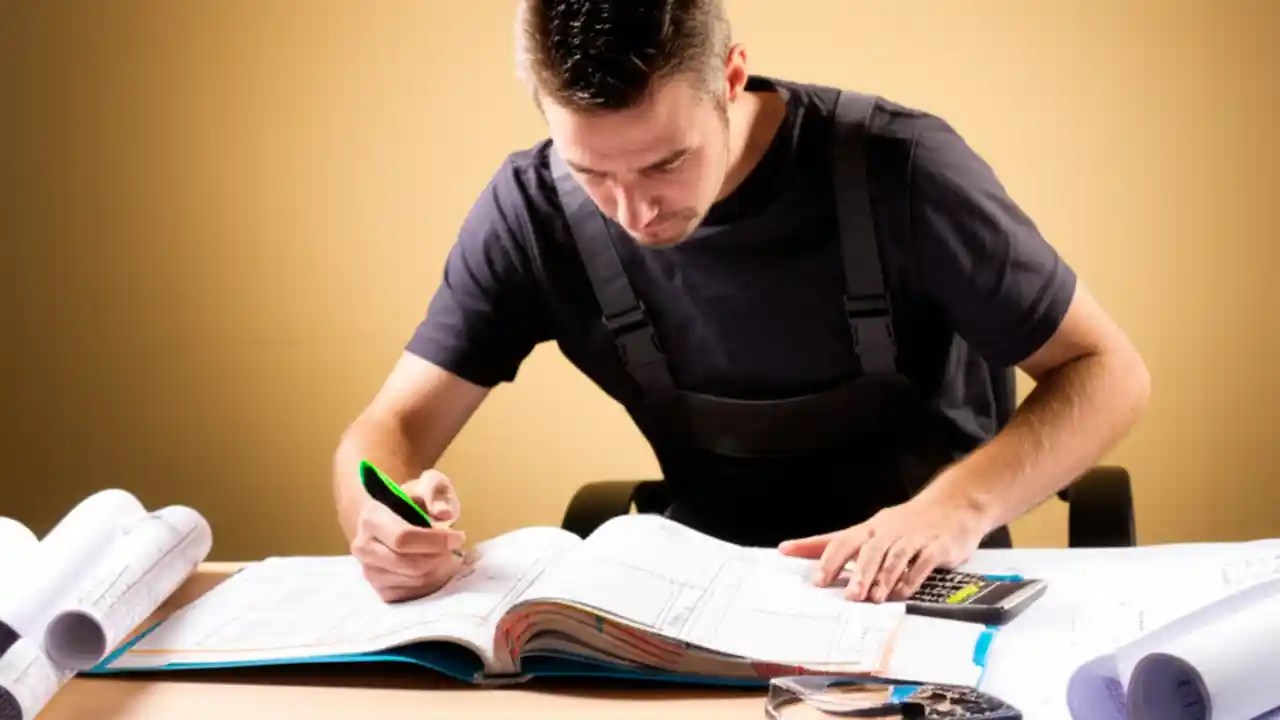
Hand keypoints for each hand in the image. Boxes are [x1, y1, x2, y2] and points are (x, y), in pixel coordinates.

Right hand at [350, 468, 466, 602]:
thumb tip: (443, 513)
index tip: (458, 536)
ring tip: (444, 553)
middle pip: (411, 565)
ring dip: (438, 568)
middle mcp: (363, 547)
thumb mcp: (430, 485)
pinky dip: (431, 582)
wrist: (397, 518)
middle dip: (440, 556)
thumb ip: (436, 492)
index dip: (435, 541)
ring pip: (415, 580)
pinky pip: (413, 594)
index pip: (403, 538)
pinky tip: (434, 565)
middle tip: (454, 546)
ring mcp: (369, 571)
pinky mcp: (380, 590)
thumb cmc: (416, 500)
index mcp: (371, 517)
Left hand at [777, 497, 989, 602]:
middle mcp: (890, 531)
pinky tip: (902, 591)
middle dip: (859, 573)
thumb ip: (841, 544)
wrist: (954, 504)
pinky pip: (922, 562)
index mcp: (872, 528)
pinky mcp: (937, 546)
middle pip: (869, 550)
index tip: (816, 580)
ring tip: (874, 597)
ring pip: (894, 556)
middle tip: (850, 595)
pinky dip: (911, 578)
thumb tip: (799, 554)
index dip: (829, 560)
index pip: (843, 541)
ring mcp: (914, 537)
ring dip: (883, 578)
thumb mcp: (874, 529)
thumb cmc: (908, 522)